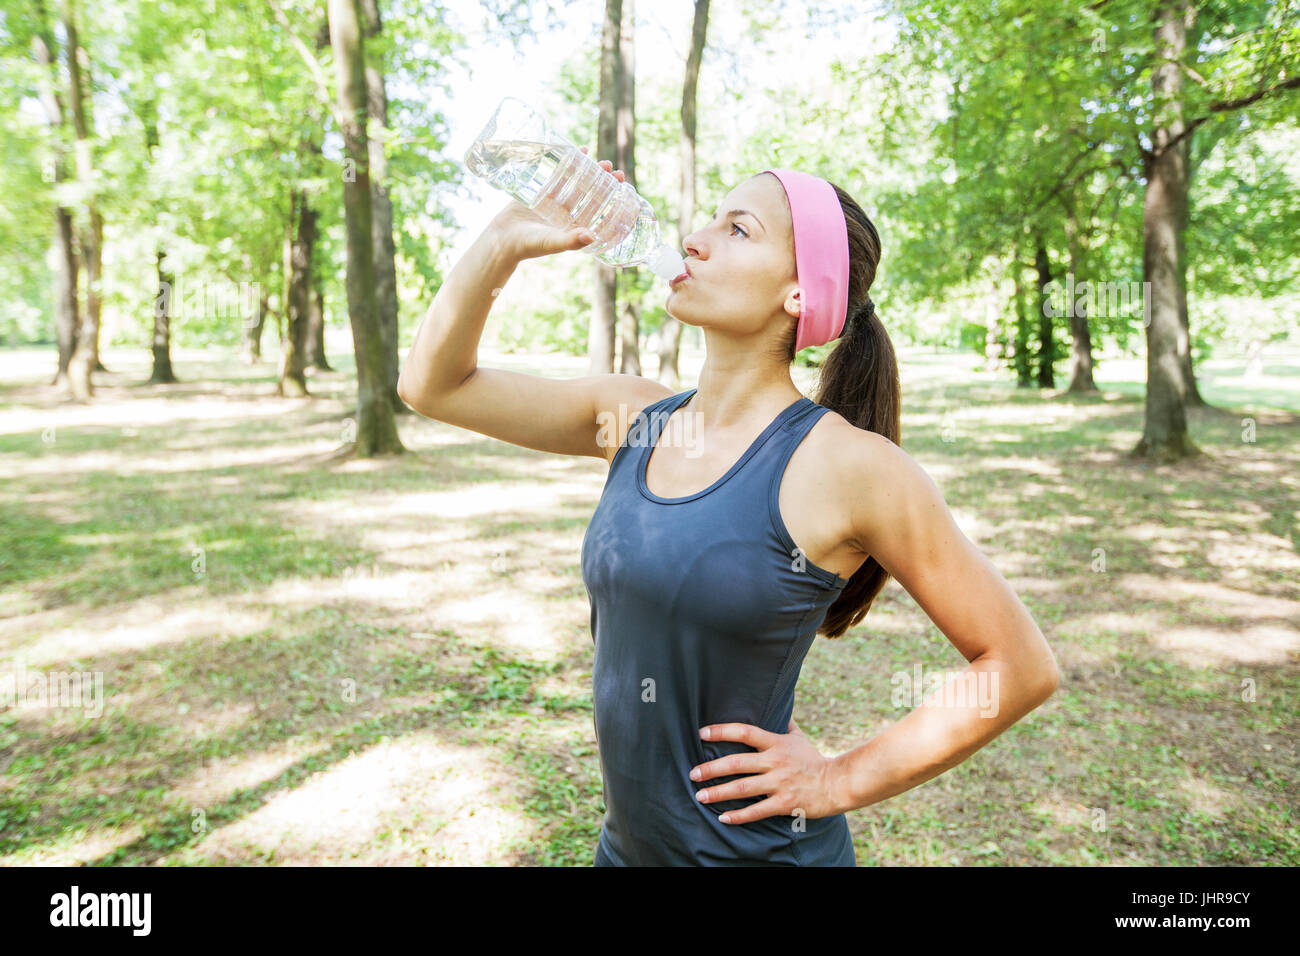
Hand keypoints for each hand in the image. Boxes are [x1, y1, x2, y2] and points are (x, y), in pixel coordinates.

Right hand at [489, 146, 625, 260]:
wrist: (501, 239)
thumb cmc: (528, 246)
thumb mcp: (551, 243)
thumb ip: (570, 241)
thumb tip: (591, 236)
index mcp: (575, 226)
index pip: (599, 211)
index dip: (613, 200)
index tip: (624, 188)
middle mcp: (568, 214)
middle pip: (591, 195)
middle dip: (604, 183)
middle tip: (615, 170)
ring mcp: (555, 202)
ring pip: (576, 183)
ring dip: (589, 171)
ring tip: (601, 160)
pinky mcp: (541, 192)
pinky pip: (558, 176)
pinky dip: (568, 164)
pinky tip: (579, 151)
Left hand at [690, 717, 844, 823]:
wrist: (837, 784)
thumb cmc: (815, 760)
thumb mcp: (799, 738)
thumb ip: (785, 723)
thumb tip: (779, 704)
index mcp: (776, 743)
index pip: (745, 732)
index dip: (722, 731)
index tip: (702, 733)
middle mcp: (775, 762)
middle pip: (736, 763)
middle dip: (711, 768)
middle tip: (693, 774)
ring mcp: (779, 783)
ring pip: (743, 788)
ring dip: (719, 792)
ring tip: (700, 796)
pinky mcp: (785, 803)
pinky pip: (757, 811)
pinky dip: (739, 815)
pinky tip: (723, 817)